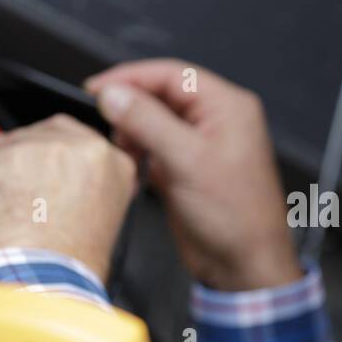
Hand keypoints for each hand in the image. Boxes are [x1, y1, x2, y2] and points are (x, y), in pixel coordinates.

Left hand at [0, 113, 136, 280]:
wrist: (46, 275)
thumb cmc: (72, 260)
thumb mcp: (102, 214)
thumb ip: (83, 184)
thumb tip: (57, 177)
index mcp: (111, 162)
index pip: (75, 136)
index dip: (49, 151)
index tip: (38, 163)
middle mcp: (78, 147)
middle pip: (37, 135)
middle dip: (22, 158)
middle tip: (13, 189)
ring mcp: (37, 150)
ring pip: (7, 153)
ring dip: (1, 181)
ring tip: (9, 219)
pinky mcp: (0, 160)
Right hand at [84, 59, 300, 291]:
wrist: (245, 266)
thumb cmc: (235, 217)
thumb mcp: (186, 161)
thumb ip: (147, 122)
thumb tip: (114, 94)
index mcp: (227, 106)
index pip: (171, 74)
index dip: (130, 78)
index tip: (96, 89)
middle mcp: (216, 120)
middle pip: (160, 97)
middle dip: (130, 112)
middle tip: (109, 128)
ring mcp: (201, 145)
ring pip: (153, 124)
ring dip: (132, 137)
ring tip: (125, 156)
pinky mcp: (187, 169)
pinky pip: (154, 150)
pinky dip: (138, 159)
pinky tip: (132, 174)